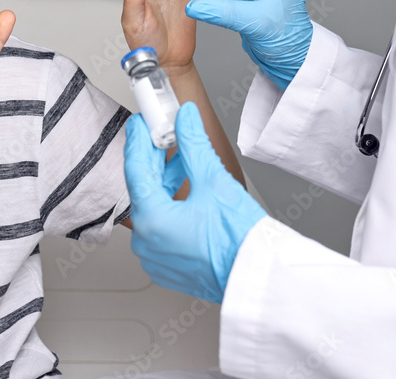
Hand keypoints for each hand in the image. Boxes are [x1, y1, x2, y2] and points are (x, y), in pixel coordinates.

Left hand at [124, 102, 265, 303]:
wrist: (260, 278)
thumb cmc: (240, 241)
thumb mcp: (214, 180)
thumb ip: (193, 143)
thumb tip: (185, 118)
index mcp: (151, 221)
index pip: (135, 169)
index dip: (138, 140)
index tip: (140, 123)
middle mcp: (146, 242)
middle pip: (143, 188)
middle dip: (154, 159)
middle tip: (162, 134)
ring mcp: (155, 257)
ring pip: (152, 207)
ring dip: (164, 181)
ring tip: (180, 159)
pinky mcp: (167, 265)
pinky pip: (160, 227)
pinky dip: (168, 205)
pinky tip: (183, 188)